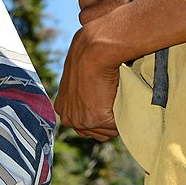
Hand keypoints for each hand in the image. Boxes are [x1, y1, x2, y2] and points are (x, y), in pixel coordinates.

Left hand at [56, 24, 121, 140]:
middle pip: (96, 133)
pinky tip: (118, 96)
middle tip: (112, 98)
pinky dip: (122, 114)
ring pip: (108, 132)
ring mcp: (81, 121)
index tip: (106, 103)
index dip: (100, 115)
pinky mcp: (95, 120)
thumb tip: (95, 97)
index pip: (85, 125)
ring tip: (113, 95)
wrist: (94, 51)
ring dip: (115, 118)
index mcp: (62, 108)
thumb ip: (83, 94)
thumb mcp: (79, 78)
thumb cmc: (89, 59)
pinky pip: (118, 127)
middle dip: (108, 121)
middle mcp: (68, 118)